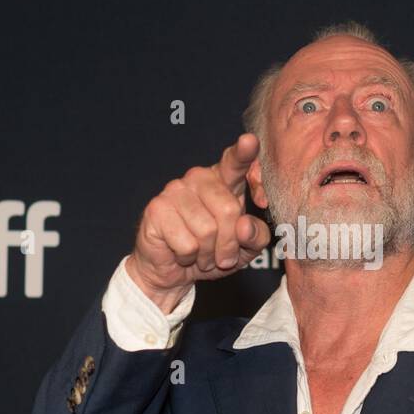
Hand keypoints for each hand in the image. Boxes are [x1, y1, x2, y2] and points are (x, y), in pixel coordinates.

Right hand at [126, 132, 271, 312]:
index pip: (235, 162)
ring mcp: (175, 190)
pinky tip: (181, 253)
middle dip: (229, 244)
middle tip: (220, 255)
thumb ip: (256, 236)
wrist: (172, 272)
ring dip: (208, 254)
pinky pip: (187, 244)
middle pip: (229, 210)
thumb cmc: (211, 253)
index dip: (244, 153)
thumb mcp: (245, 249)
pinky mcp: (157, 209)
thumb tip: (244, 227)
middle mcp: (199, 178)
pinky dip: (188, 258)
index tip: (250, 141)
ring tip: (200, 254)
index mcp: (224, 180)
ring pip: (207, 230)